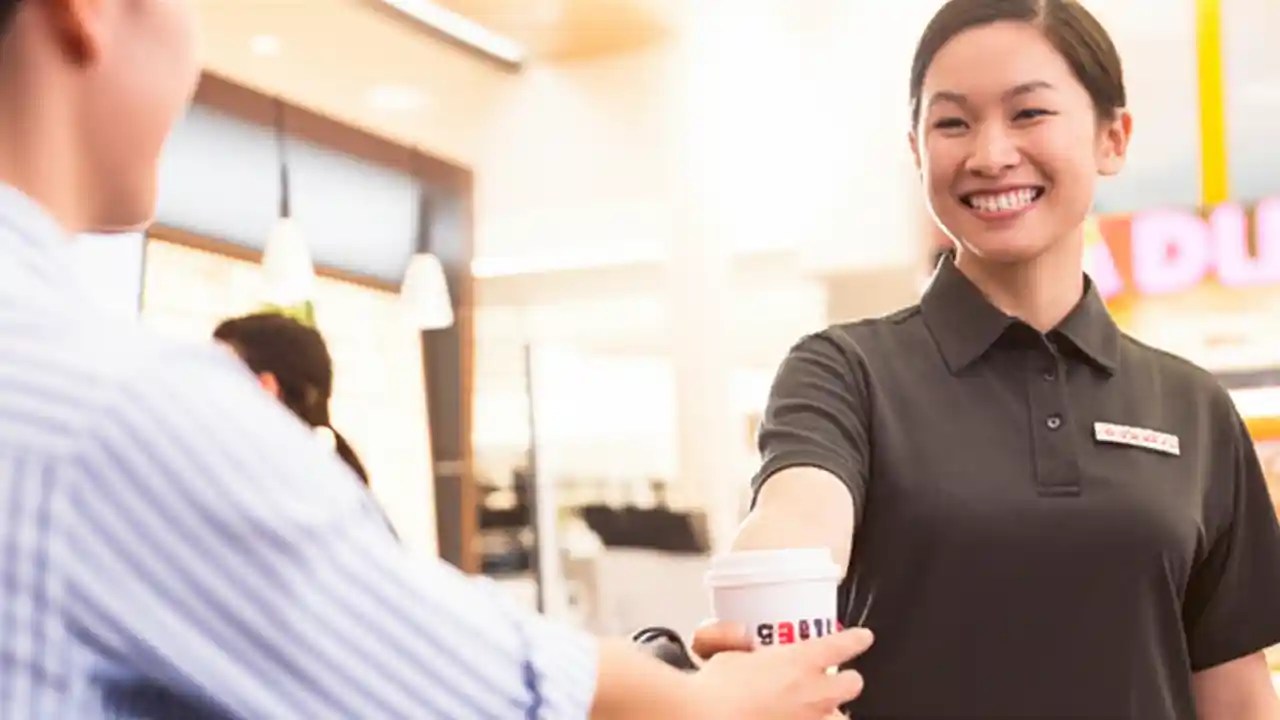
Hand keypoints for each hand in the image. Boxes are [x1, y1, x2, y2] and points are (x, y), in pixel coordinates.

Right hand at [689, 626, 872, 718]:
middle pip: (852, 684)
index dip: (856, 640)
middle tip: (840, 680)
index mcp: (799, 662)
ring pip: (839, 717)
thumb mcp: (725, 653)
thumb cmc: (713, 690)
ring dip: (833, 711)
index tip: (863, 637)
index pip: (841, 645)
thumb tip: (740, 638)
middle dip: (848, 681)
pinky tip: (802, 719)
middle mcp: (812, 693)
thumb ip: (736, 642)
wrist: (704, 718)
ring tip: (825, 711)